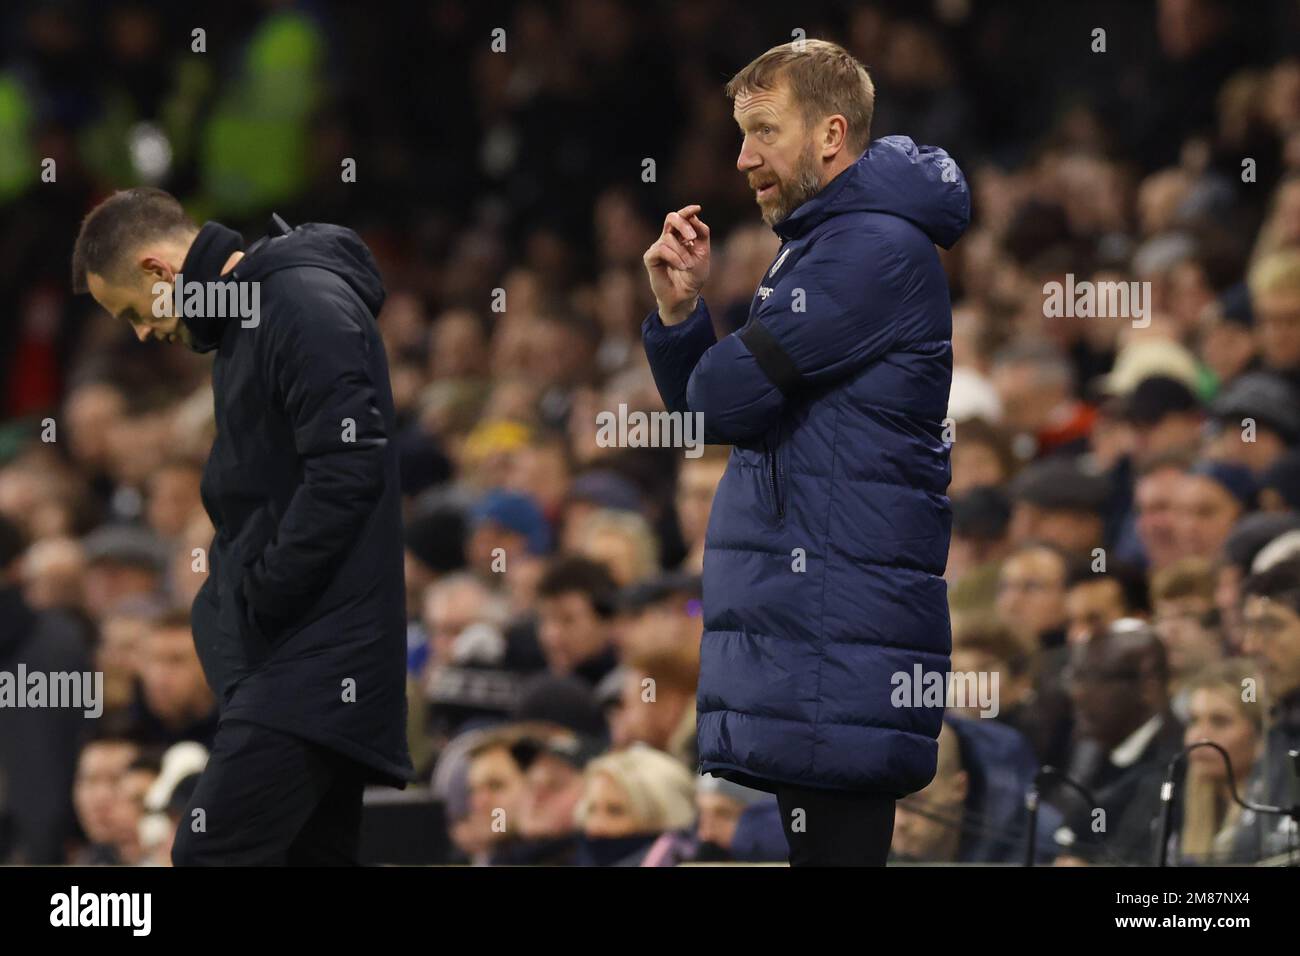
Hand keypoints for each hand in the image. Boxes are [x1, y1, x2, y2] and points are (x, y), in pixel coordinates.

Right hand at [643, 204, 710, 324]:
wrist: (686, 295)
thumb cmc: (694, 275)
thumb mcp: (703, 252)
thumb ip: (702, 234)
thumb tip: (695, 217)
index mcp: (681, 235)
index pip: (682, 217)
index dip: (687, 210)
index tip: (697, 208)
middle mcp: (668, 238)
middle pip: (671, 218)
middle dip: (683, 224)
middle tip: (692, 238)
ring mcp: (658, 247)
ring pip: (669, 238)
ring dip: (683, 252)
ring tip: (689, 265)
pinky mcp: (651, 258)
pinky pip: (661, 250)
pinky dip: (674, 257)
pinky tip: (682, 266)